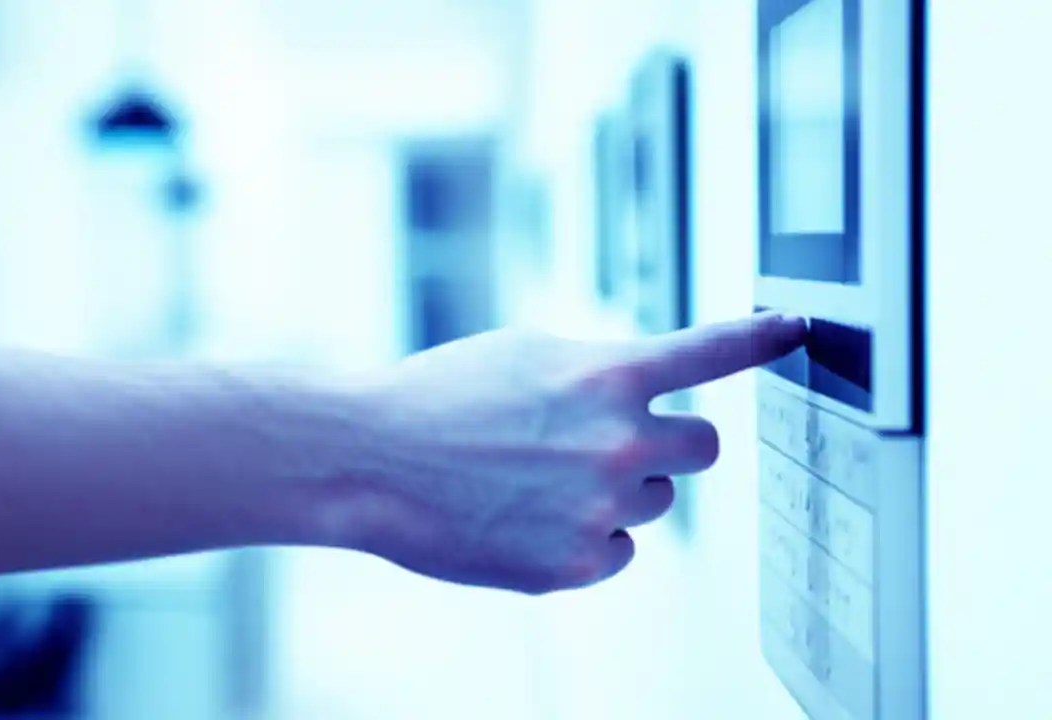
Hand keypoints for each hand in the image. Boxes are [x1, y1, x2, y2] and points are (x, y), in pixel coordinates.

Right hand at [353, 312, 805, 594]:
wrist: (372, 461)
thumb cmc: (438, 398)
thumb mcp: (526, 354)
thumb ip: (596, 371)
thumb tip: (634, 397)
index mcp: (607, 376)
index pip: (709, 352)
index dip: (762, 337)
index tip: (796, 327)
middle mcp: (618, 442)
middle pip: (705, 447)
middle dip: (670, 444)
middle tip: (615, 442)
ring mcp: (600, 509)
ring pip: (658, 502)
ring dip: (621, 491)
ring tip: (543, 480)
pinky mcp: (573, 565)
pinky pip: (617, 551)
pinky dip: (586, 538)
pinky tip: (527, 517)